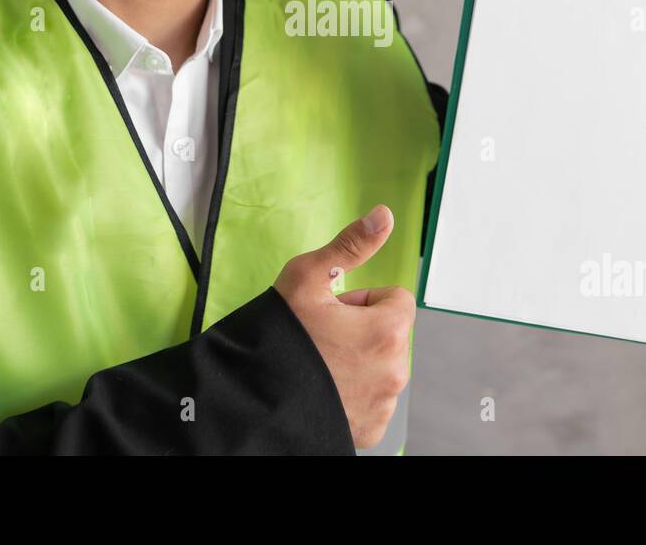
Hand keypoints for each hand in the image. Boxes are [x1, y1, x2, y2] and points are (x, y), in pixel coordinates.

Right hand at [273, 204, 413, 449]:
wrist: (249, 397)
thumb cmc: (279, 335)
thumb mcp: (307, 277)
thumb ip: (351, 245)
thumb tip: (384, 214)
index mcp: (388, 330)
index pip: (396, 299)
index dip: (362, 300)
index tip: (333, 310)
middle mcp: (395, 370)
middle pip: (388, 334)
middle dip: (361, 330)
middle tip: (320, 336)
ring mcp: (383, 404)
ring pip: (380, 366)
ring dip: (358, 361)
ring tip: (318, 364)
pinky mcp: (369, 430)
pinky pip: (371, 400)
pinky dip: (352, 393)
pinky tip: (322, 389)